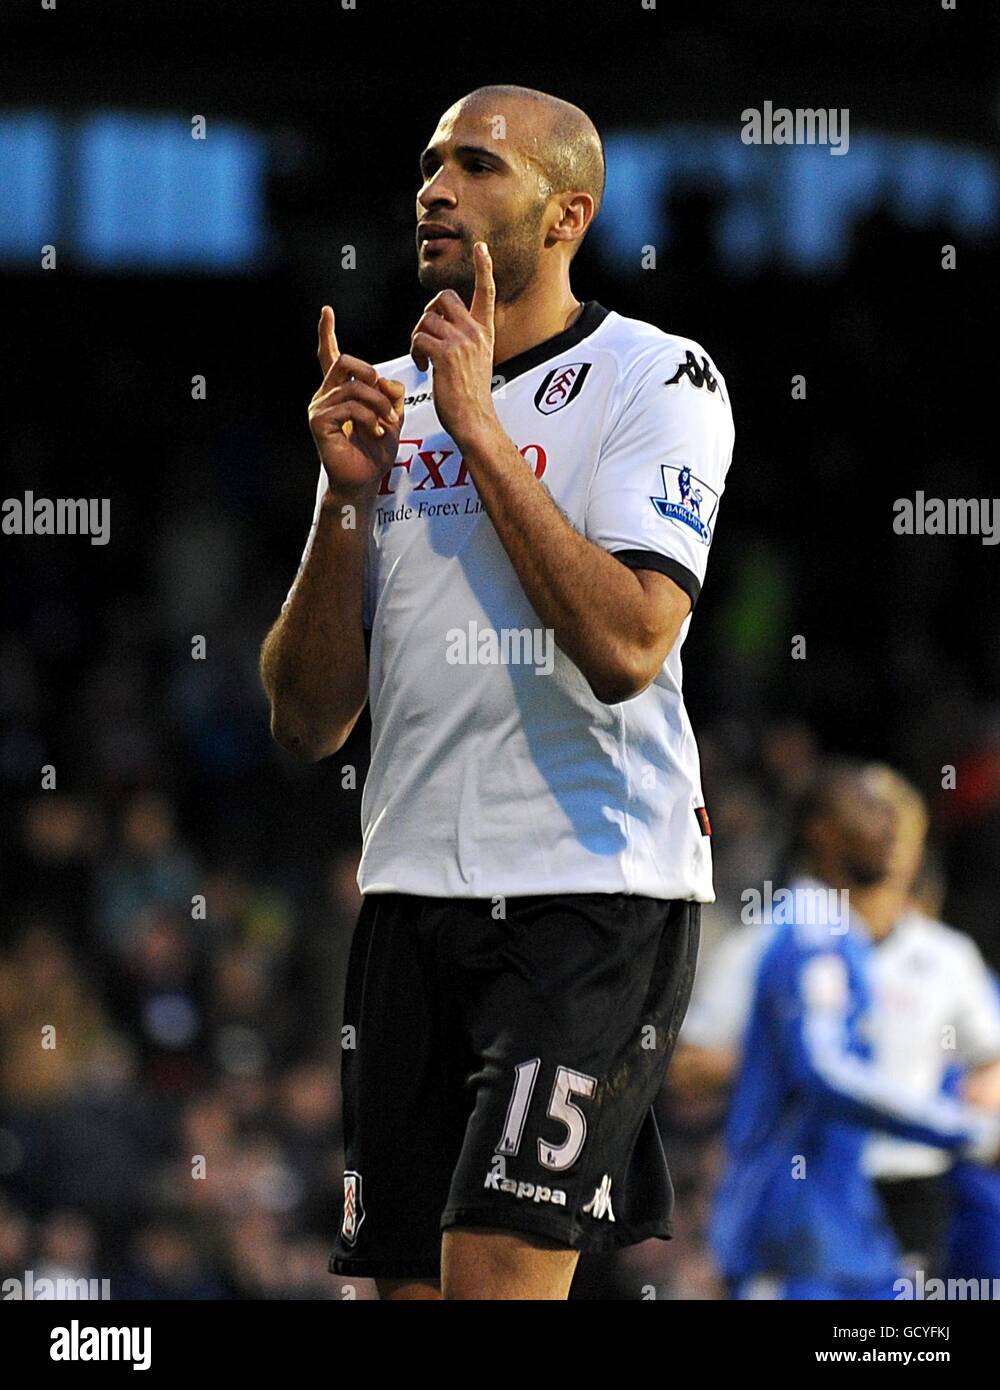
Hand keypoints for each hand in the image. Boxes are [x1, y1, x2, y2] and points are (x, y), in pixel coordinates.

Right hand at [308, 306, 404, 498]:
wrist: (364, 481)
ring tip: (386, 423)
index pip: (330, 356)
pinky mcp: (319, 422)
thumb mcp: (391, 417)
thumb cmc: (375, 452)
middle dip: (372, 374)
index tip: (326, 312)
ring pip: (353, 387)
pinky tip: (376, 431)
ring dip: (378, 404)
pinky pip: (349, 406)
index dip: (327, 334)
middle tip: (388, 398)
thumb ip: (392, 396)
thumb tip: (389, 383)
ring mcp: (319, 408)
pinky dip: (369, 417)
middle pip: (345, 362)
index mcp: (339, 391)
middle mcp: (325, 396)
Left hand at [410, 241, 497, 446]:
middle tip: (426, 337)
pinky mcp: (445, 355)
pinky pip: (419, 338)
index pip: (486, 292)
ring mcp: (461, 342)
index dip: (484, 267)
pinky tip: (422, 367)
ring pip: (426, 320)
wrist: (475, 421)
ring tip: (423, 358)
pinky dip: (415, 352)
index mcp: (484, 332)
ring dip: (417, 337)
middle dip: (428, 314)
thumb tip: (442, 327)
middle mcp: (475, 332)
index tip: (481, 247)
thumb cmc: (472, 397)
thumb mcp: (477, 361)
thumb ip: (466, 340)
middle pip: (443, 298)